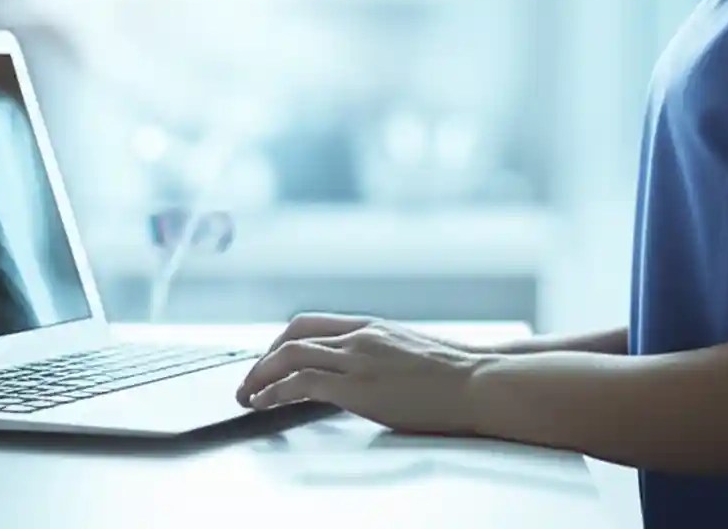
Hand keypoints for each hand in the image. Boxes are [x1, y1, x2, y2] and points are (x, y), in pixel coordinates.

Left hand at [236, 313, 486, 434]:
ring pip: (289, 356)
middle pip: (293, 334)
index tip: (270, 361)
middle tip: (250, 380)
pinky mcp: (358, 388)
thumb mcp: (413, 352)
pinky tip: (263, 404)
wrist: (481, 382)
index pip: (311, 324)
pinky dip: (273, 392)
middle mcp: (360, 336)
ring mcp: (358, 359)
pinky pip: (301, 384)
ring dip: (259, 376)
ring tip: (246, 396)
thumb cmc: (459, 375)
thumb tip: (369, 371)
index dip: (282, 342)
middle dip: (263, 358)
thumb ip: (383, 355)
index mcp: (373, 326)